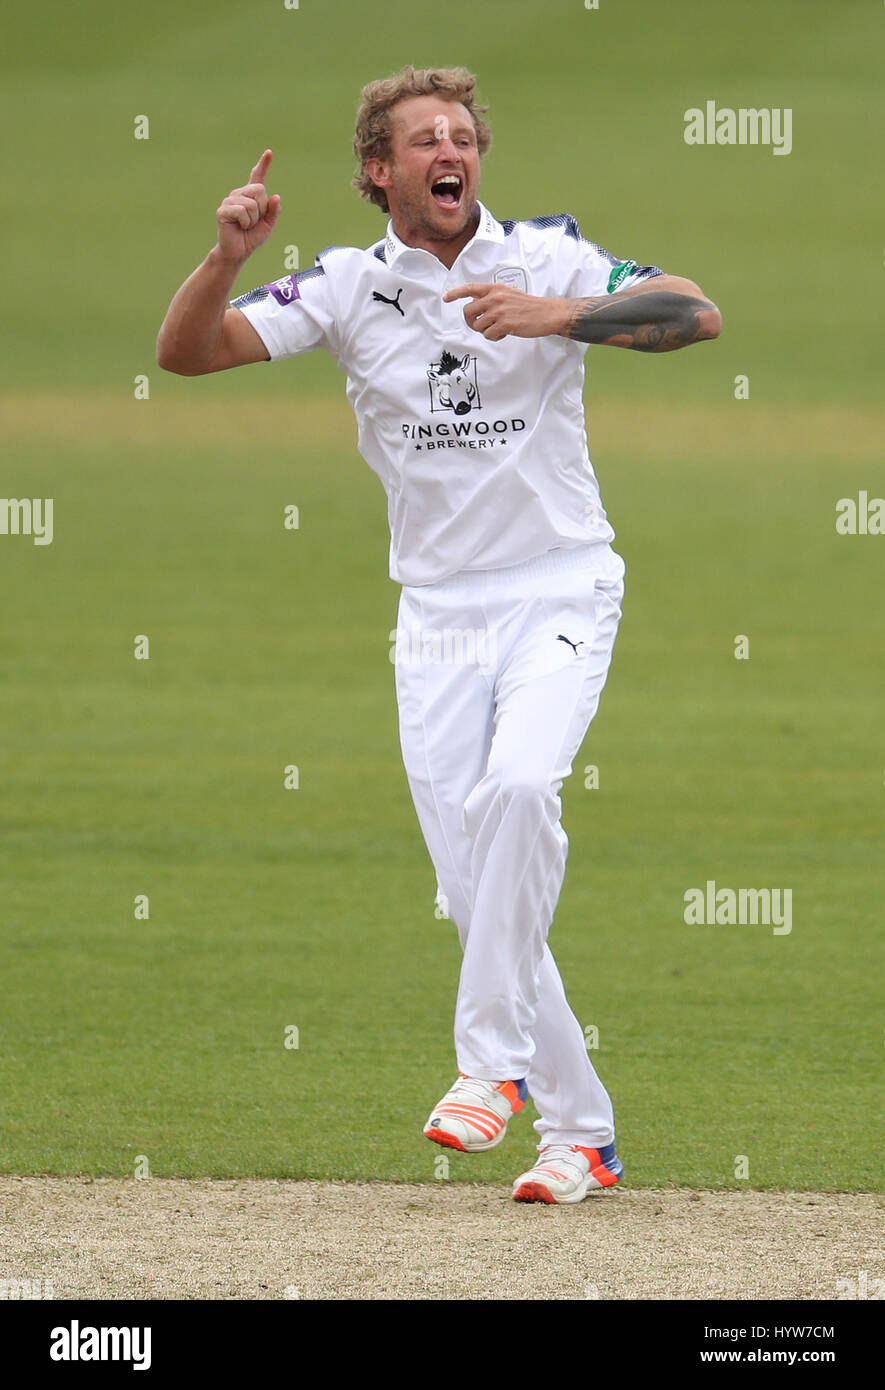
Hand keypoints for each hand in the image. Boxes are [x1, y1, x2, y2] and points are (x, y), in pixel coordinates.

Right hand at [215, 150, 280, 264]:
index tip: (269, 152)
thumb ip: (273, 211)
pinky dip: (246, 222)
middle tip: (253, 222)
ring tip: (245, 226)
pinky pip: (242, 211)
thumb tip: (276, 197)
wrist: (238, 252)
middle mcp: (239, 194)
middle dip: (262, 209)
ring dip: (253, 219)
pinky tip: (239, 226)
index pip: (257, 177)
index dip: (263, 165)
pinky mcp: (223, 210)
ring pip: (252, 203)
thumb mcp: (268, 225)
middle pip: (259, 190)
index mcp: (250, 196)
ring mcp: (229, 201)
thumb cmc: (251, 238)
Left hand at [443, 282, 566, 340]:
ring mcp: (499, 311)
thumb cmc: (529, 305)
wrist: (547, 313)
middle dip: (471, 321)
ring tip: (499, 329)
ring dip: (486, 331)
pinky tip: (505, 333)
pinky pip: (488, 335)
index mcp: (496, 289)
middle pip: (468, 311)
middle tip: (480, 325)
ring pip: (478, 326)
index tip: (446, 298)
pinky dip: (495, 337)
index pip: (470, 288)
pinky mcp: (504, 324)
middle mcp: (495, 298)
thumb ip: (492, 297)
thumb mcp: (509, 294)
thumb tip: (476, 302)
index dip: (456, 293)